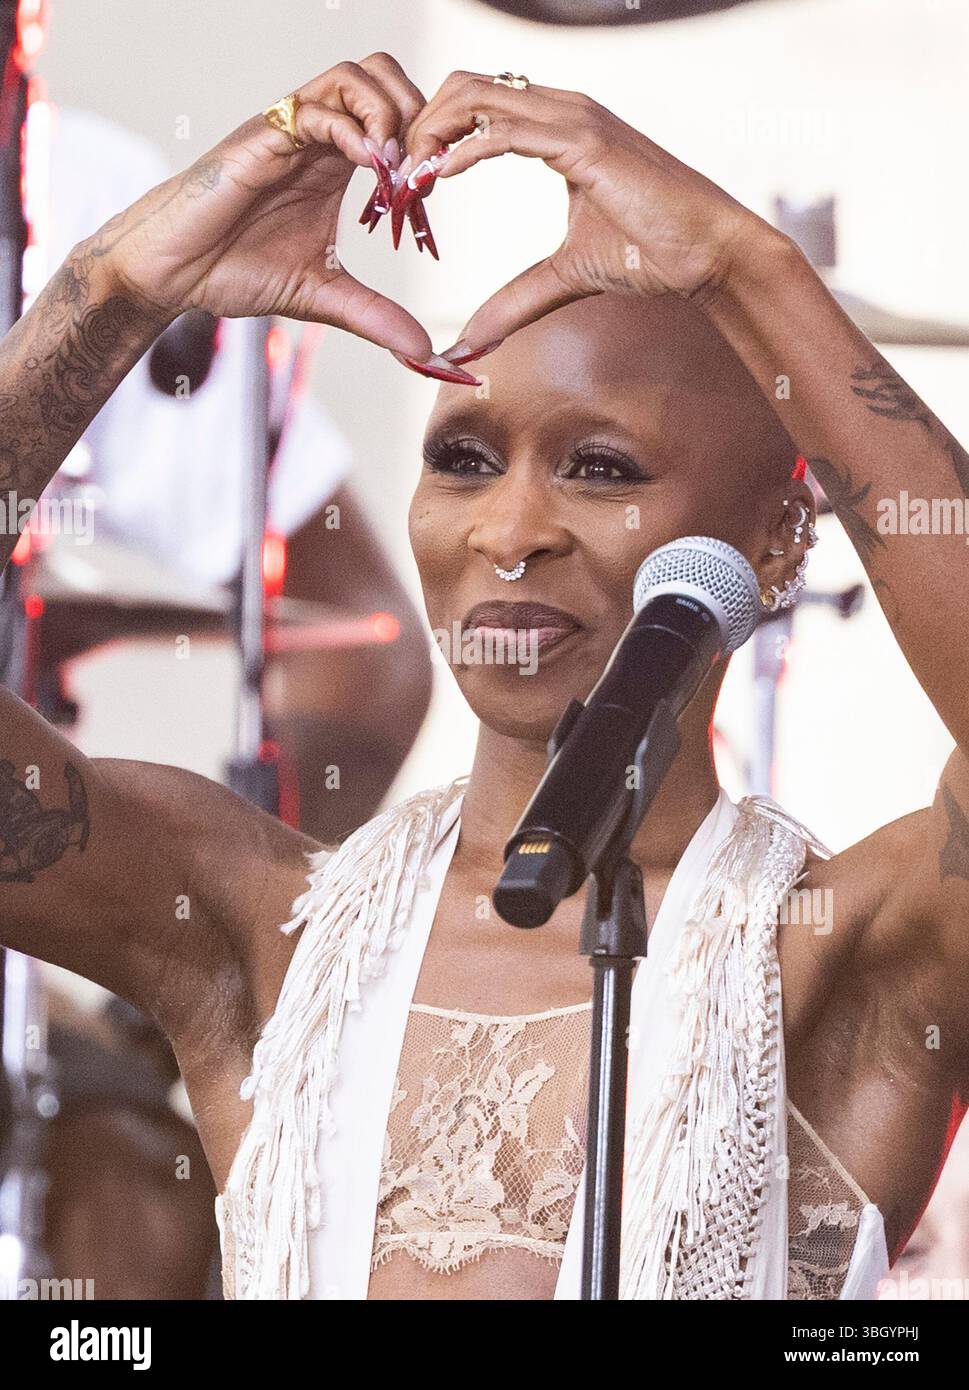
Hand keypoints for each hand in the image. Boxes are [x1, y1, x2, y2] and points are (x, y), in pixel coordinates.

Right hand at [88, 54, 433, 358]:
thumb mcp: (323, 296)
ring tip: (396, 168)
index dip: (425, 144)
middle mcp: (317, 137)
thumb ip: (375, 315)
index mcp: (336, 162)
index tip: (429, 193)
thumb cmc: (236, 270)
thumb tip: (424, 350)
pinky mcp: (263, 138)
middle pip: (382, 76)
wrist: (175, 273)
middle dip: (416, 112)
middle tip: (421, 170)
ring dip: (388, 114)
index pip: (396, 115)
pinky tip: (371, 168)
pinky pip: (315, 111)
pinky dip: (353, 131)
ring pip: (353, 78)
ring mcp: (289, 132)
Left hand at [405, 71, 770, 352]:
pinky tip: (438, 178)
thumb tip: (470, 343)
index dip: (434, 137)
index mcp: (559, 127)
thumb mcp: (564, 277)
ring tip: (405, 179)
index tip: (406, 182)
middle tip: (394, 179)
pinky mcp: (584, 141)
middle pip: (464, 86)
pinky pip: (505, 130)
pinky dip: (462, 149)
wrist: (706, 252)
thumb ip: (514, 303)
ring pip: (477, 96)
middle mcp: (563, 109)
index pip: (478, 107)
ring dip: (431, 133)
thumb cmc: (651, 254)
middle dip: (420, 126)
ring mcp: (574, 117)